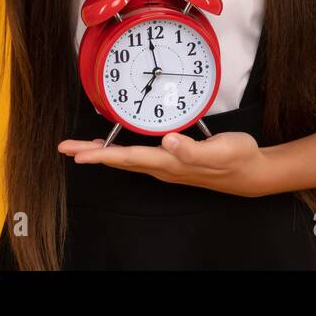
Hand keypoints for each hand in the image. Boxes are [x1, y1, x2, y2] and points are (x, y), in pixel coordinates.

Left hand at [57, 130, 275, 198]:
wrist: (250, 173)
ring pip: (126, 161)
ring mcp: (166, 168)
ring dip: (102, 155)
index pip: (129, 158)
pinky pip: (137, 159)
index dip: (102, 156)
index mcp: (171, 163)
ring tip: (80, 149)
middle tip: (65, 149)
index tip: (78, 156)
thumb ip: (192, 148)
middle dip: (91, 155)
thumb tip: (168, 142)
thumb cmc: (236, 158)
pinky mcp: (171, 163)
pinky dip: (119, 153)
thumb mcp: (220, 149)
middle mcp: (164, 168)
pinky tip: (114, 148)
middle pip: (120, 161)